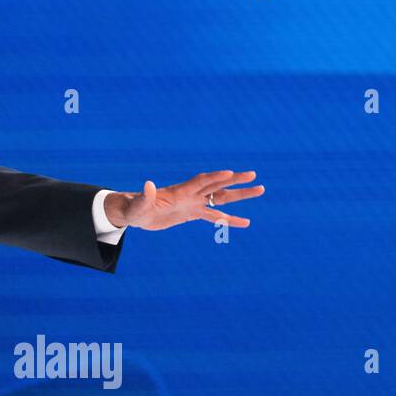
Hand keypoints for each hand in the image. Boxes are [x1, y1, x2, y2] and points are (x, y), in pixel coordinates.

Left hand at [106, 170, 264, 230]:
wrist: (135, 215)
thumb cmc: (135, 209)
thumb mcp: (138, 205)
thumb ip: (145, 196)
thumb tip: (148, 184)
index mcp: (179, 192)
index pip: (200, 182)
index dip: (214, 177)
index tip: (230, 172)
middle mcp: (190, 195)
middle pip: (216, 185)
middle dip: (234, 180)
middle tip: (254, 175)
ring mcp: (193, 203)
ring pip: (220, 198)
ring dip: (239, 195)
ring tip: (260, 190)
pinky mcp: (192, 214)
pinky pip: (215, 216)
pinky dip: (230, 219)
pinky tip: (245, 222)